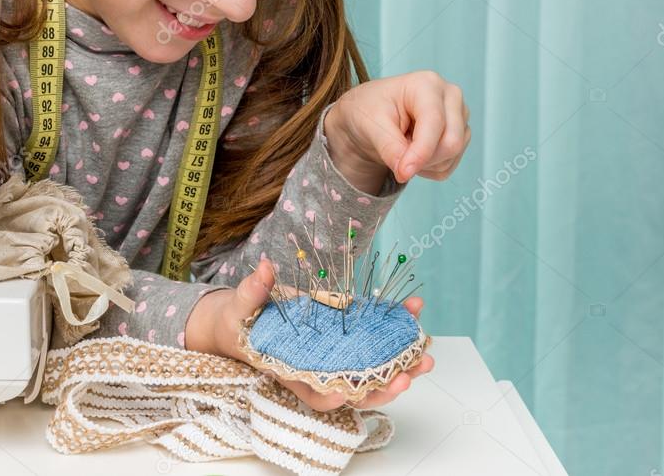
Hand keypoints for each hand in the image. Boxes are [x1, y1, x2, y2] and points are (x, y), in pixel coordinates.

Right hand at [185, 258, 433, 411]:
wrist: (244, 322)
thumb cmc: (238, 323)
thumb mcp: (238, 308)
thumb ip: (252, 291)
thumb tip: (265, 267)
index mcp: (291, 371)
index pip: (316, 394)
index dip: (337, 395)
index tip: (352, 391)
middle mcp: (318, 371)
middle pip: (356, 390)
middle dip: (385, 385)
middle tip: (409, 373)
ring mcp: (335, 357)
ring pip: (372, 372)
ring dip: (402, 365)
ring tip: (425, 352)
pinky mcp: (344, 338)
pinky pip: (373, 343)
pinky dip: (394, 332)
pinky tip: (411, 313)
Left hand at [327, 70, 470, 184]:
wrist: (368, 115)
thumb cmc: (368, 110)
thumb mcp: (370, 126)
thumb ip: (389, 148)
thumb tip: (406, 172)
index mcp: (427, 84)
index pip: (434, 123)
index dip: (420, 152)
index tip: (402, 173)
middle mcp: (450, 96)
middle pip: (452, 142)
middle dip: (423, 159)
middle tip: (395, 156)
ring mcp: (459, 115)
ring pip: (453, 155)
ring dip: (423, 163)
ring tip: (401, 146)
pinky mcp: (460, 134)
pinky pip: (449, 165)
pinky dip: (428, 167)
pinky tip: (411, 151)